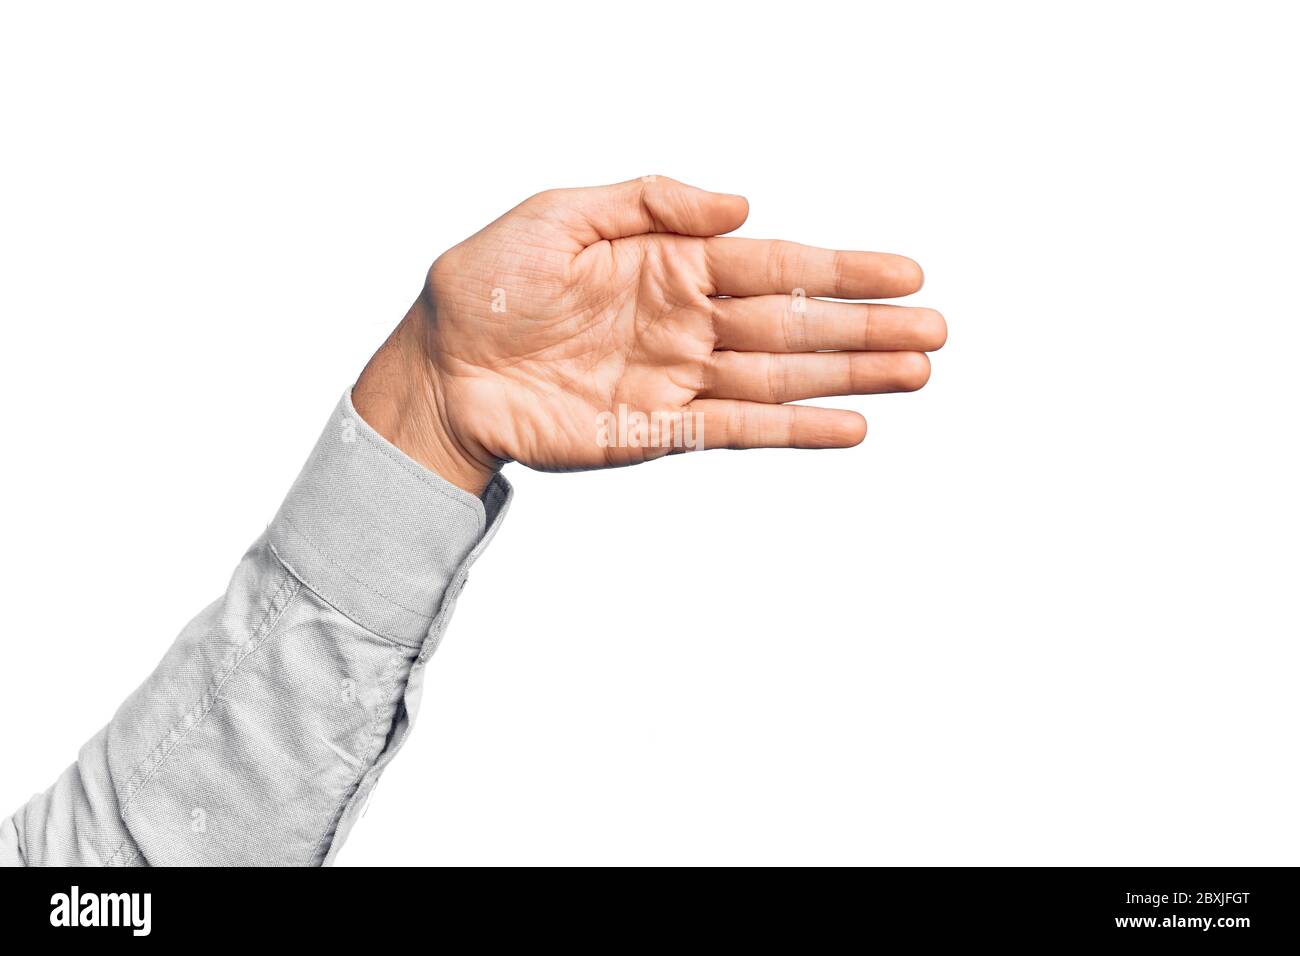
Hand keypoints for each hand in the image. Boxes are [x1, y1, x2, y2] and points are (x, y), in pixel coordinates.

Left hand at [354, 176, 944, 493]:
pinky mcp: (656, 429)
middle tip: (935, 330)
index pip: (775, 264)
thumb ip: (653, 201)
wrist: (439, 367)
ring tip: (914, 373)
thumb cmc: (489, 283)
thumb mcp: (562, 215)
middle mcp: (686, 321)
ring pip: (780, 379)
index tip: (904, 271)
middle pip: (794, 324)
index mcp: (670, 262)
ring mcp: (677, 377)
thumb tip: (739, 205)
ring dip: (848, 377)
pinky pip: (737, 430)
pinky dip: (792, 431)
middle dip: (865, 327)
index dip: (841, 268)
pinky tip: (847, 427)